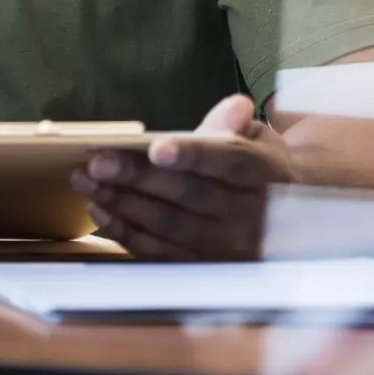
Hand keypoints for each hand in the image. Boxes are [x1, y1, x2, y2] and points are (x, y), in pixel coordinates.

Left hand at [71, 94, 293, 260]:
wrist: (286, 221)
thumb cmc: (261, 170)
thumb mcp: (259, 139)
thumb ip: (236, 125)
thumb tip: (234, 107)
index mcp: (264, 175)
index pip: (228, 163)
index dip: (192, 156)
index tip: (156, 149)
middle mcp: (249, 216)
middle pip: (189, 195)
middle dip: (138, 178)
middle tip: (97, 163)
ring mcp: (226, 248)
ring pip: (168, 226)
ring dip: (123, 204)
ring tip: (87, 183)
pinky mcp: (204, 268)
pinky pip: (160, 253)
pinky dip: (126, 234)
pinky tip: (101, 212)